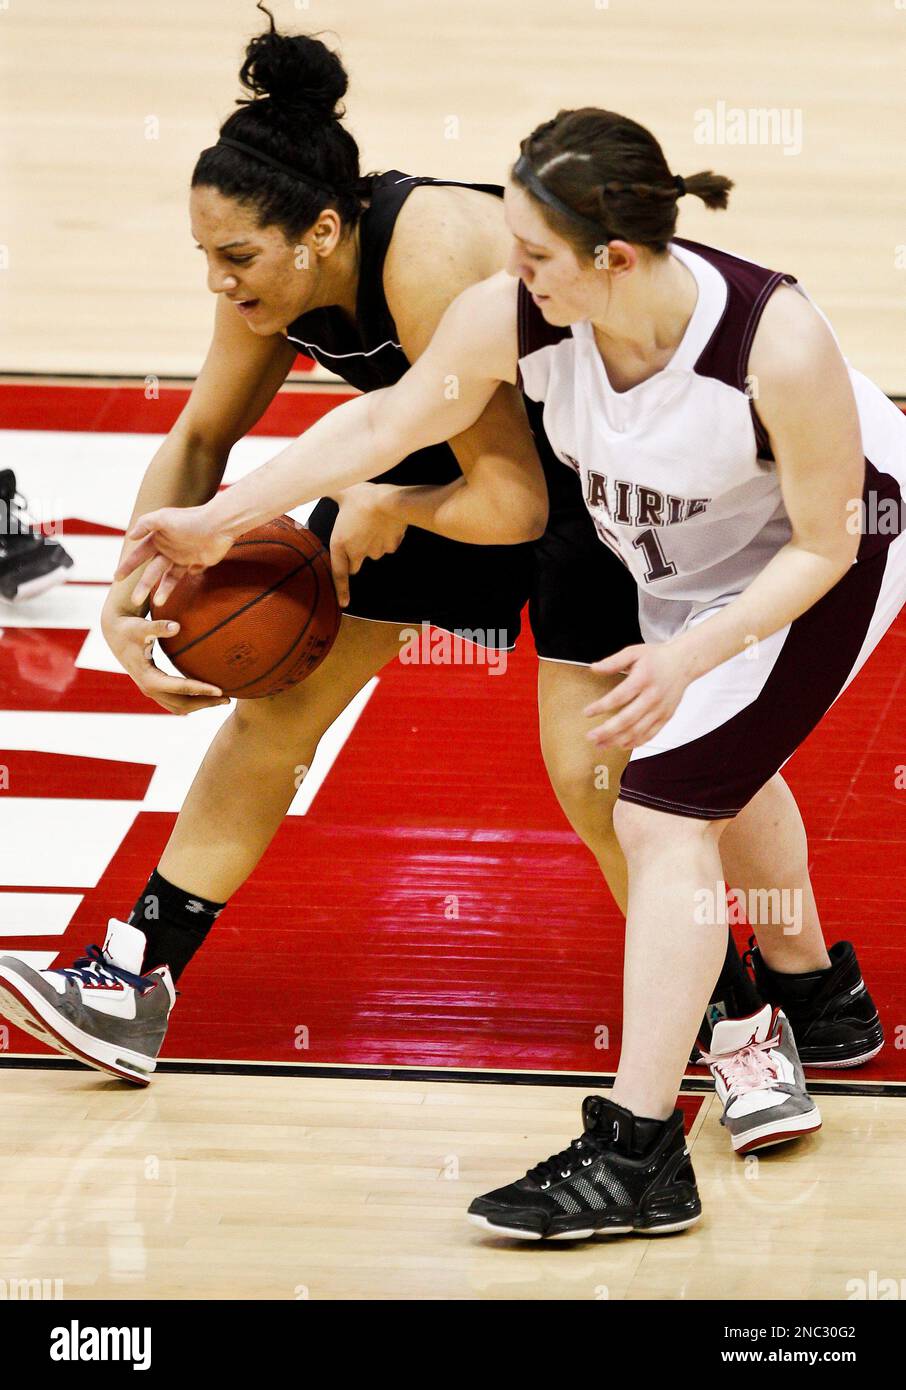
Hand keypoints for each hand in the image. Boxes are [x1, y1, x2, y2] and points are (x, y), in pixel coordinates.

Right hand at [101, 600, 231, 715]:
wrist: (115, 634)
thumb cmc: (130, 628)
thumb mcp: (142, 627)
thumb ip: (158, 627)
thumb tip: (177, 626)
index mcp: (149, 678)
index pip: (180, 689)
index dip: (201, 690)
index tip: (221, 690)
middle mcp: (149, 689)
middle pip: (182, 704)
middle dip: (205, 703)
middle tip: (229, 698)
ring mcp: (151, 691)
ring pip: (180, 707)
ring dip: (201, 705)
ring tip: (223, 699)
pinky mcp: (154, 688)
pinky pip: (176, 702)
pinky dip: (193, 701)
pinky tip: (208, 693)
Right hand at [114, 503, 235, 607]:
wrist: (219, 523)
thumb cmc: (190, 519)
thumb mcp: (163, 517)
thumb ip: (145, 524)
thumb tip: (130, 536)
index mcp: (158, 538)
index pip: (139, 555)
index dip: (128, 566)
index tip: (117, 578)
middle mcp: (169, 549)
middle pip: (152, 572)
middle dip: (143, 586)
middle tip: (134, 601)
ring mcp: (184, 556)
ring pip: (169, 578)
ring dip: (163, 591)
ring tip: (158, 603)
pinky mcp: (199, 562)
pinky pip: (190, 573)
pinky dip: (191, 575)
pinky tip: (189, 573)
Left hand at [329, 483, 407, 606]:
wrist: (389, 502)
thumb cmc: (362, 497)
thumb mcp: (340, 492)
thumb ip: (330, 493)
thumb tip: (321, 487)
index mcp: (340, 544)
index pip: (338, 574)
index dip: (341, 590)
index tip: (344, 604)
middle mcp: (357, 552)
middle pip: (355, 565)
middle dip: (355, 557)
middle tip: (357, 537)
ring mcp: (376, 551)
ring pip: (373, 553)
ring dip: (372, 544)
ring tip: (373, 523)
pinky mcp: (391, 547)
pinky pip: (388, 546)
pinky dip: (387, 539)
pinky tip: (386, 524)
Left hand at [584, 641, 693, 748]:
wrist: (683, 663)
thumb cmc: (657, 658)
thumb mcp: (633, 653)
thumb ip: (613, 662)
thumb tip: (594, 668)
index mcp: (643, 679)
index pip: (619, 696)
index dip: (602, 706)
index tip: (587, 712)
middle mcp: (653, 696)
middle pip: (628, 719)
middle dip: (607, 730)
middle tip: (591, 737)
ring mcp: (660, 709)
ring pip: (638, 730)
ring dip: (618, 740)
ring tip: (601, 744)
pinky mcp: (666, 717)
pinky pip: (650, 734)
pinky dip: (635, 742)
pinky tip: (621, 745)